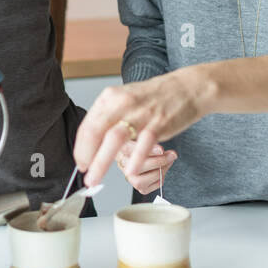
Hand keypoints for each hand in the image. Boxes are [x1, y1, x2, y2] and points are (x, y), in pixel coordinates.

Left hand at [74, 69, 205, 188]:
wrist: (187, 88)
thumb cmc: (155, 97)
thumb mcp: (126, 99)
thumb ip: (109, 117)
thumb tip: (92, 142)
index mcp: (111, 97)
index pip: (88, 125)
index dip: (81, 147)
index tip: (80, 161)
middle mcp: (122, 103)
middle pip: (95, 132)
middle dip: (86, 156)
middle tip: (84, 173)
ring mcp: (141, 113)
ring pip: (114, 139)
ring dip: (101, 162)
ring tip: (95, 178)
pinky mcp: (159, 123)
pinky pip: (144, 143)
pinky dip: (136, 158)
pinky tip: (129, 171)